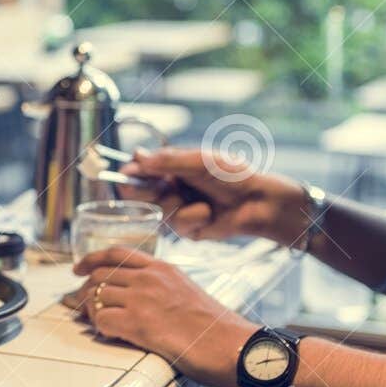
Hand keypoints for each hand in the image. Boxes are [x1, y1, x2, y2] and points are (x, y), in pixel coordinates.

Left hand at [71, 247, 254, 386]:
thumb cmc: (216, 327)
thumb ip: (163, 287)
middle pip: (100, 275)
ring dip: (91, 310)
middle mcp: (149, 278)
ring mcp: (143, 300)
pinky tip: (110, 334)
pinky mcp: (139, 324)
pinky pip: (102, 320)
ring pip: (97, 296)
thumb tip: (142, 296)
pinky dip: (100, 328)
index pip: (117, 253)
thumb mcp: (189, 291)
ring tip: (98, 322)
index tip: (79, 268)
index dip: (91, 259)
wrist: (233, 345)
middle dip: (87, 290)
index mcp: (162, 268)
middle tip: (83, 305)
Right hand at [122, 146, 309, 246]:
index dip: (131, 172)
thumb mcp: (199, 161)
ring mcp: (178, 208)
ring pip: (157, 211)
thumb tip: (137, 157)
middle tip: (159, 188)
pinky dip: (193, 219)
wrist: (259, 202)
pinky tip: (209, 214)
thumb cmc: (232, 175)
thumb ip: (167, 160)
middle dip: (146, 193)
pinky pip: (177, 226)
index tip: (126, 173)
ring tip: (201, 203)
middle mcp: (171, 187)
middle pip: (140, 193)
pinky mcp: (188, 229)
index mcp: (172, 167)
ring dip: (177, 206)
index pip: (141, 169)